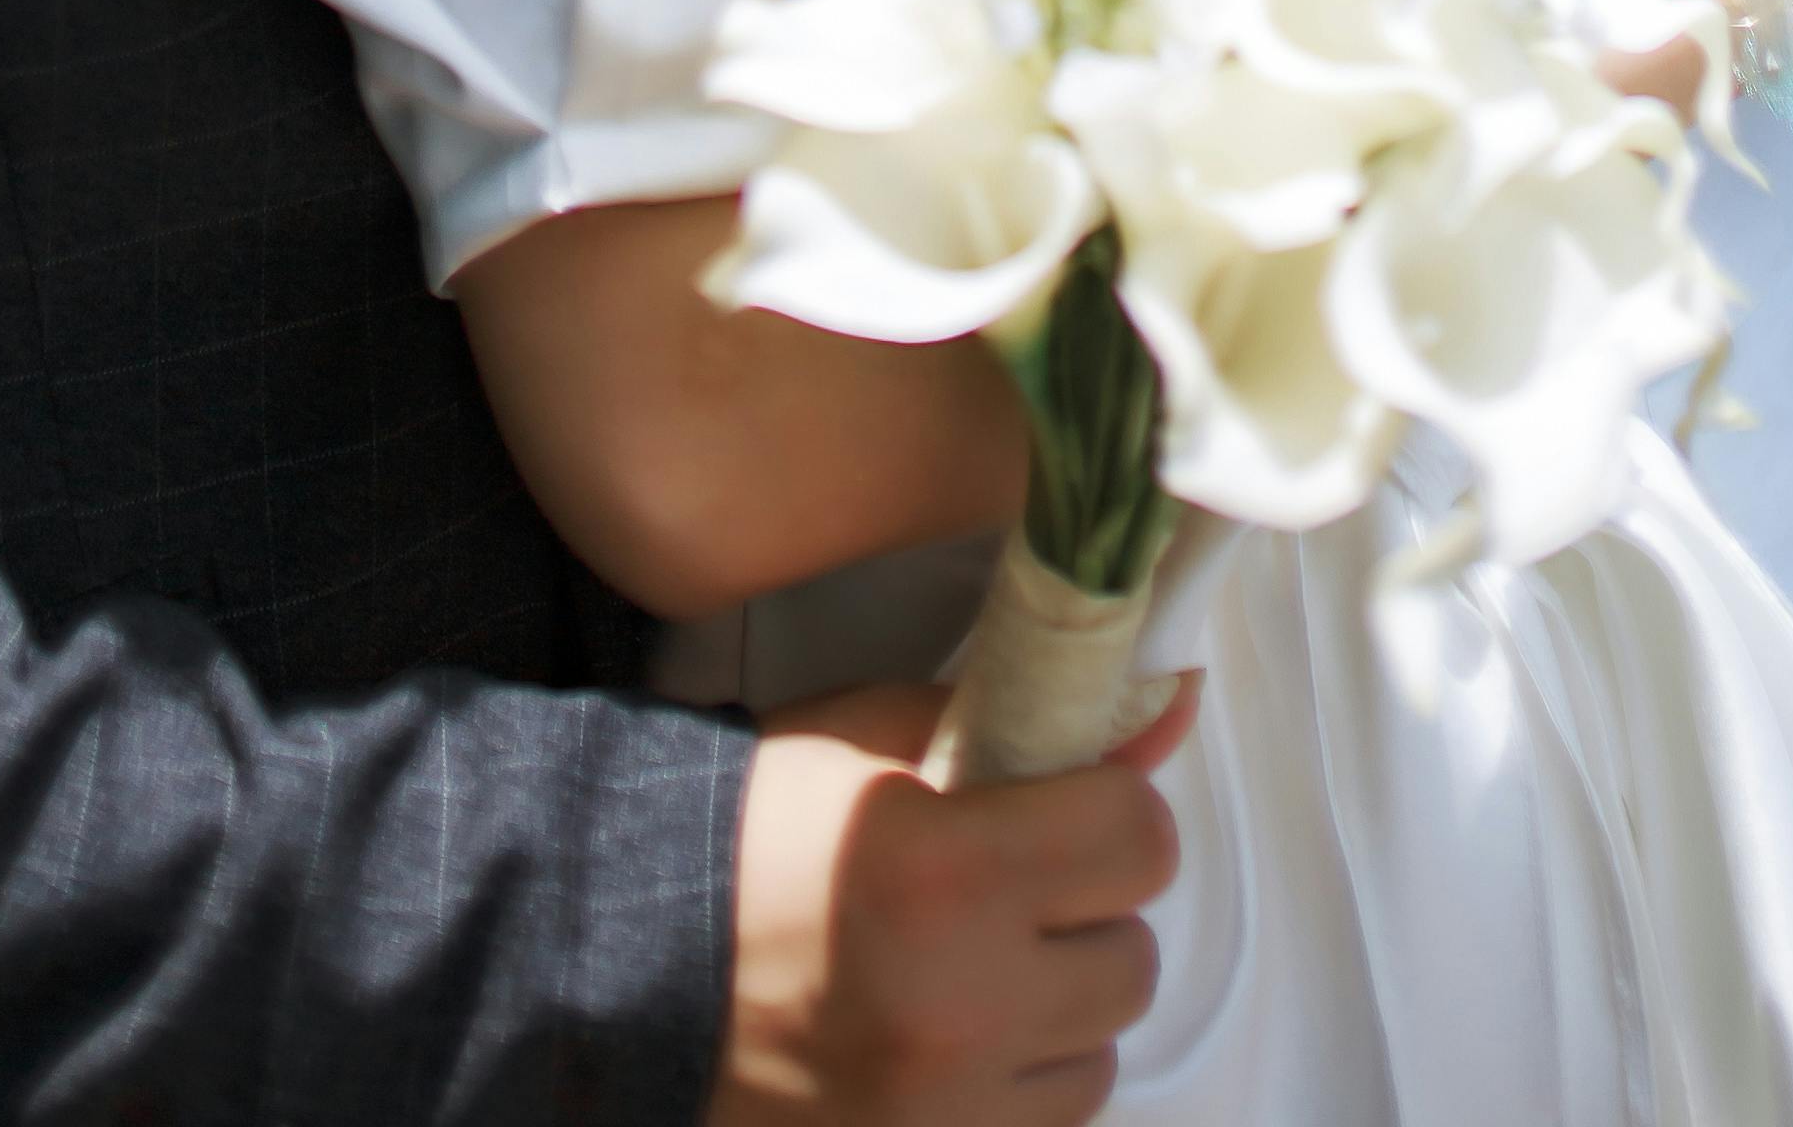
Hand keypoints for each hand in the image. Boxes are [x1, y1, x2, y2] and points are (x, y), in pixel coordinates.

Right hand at [713, 676, 1189, 1121]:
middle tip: (1017, 887)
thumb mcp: (879, 742)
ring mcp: (946, 1109)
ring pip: (1098, 1053)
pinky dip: (1021, 1080)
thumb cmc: (751, 835)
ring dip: (1061, 1006)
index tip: (1072, 805)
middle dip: (1088, 912)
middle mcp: (960, 1003)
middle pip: (1130, 957)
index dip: (1112, 812)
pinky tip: (959, 1035)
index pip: (1137, 841)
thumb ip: (1026, 726)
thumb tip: (1165, 708)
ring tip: (981, 966)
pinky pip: (1045, 1123)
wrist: (627, 969)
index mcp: (946, 872)